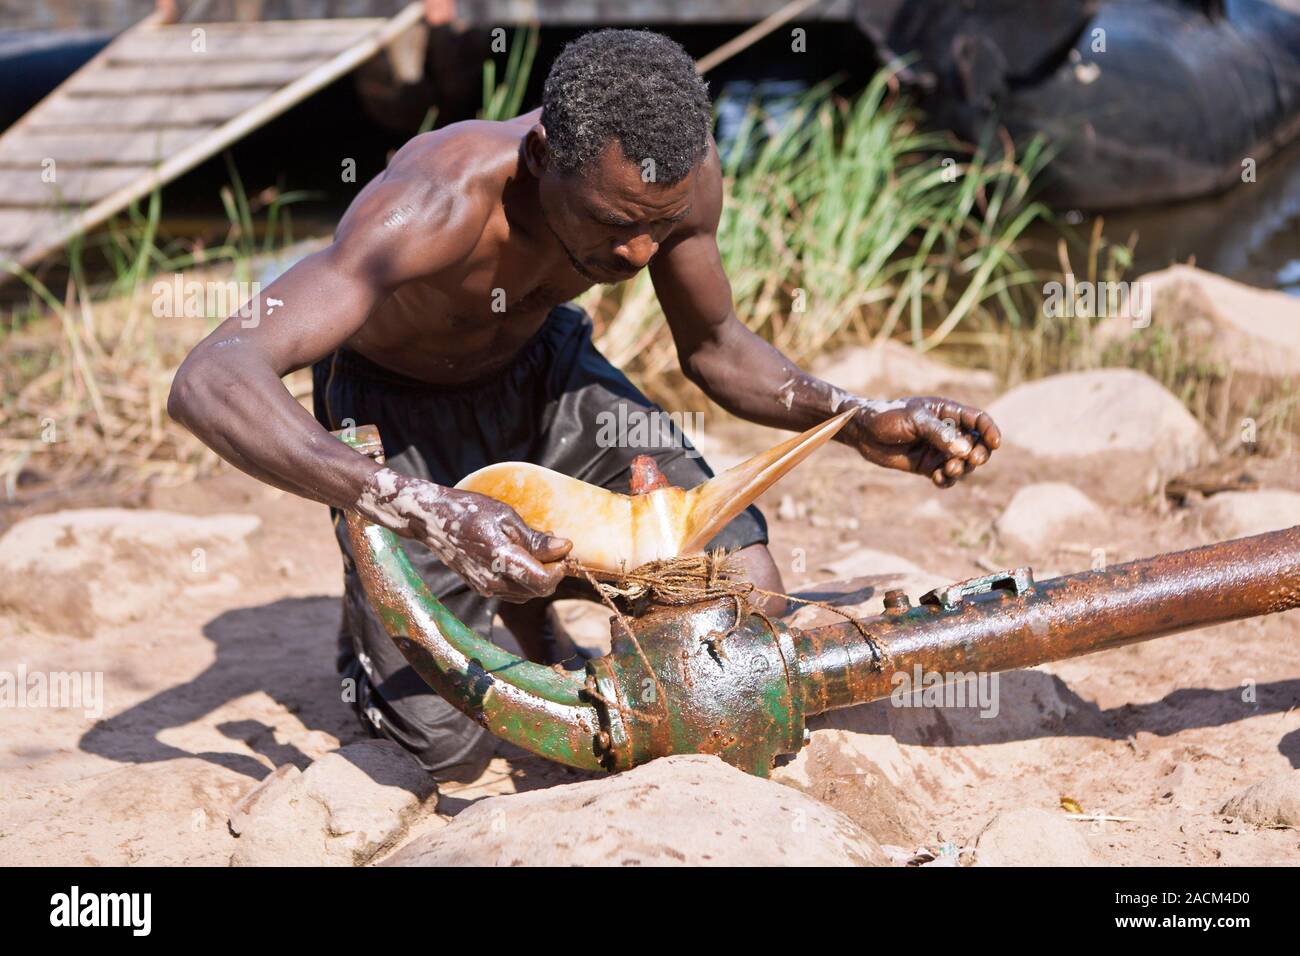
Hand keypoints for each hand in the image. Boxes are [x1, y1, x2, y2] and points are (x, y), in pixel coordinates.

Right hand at [356, 469, 571, 600]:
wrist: (432, 520)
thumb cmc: (470, 511)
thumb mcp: (506, 517)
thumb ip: (535, 539)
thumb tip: (564, 548)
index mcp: (500, 560)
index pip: (542, 582)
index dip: (559, 569)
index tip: (562, 549)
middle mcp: (492, 582)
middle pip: (538, 591)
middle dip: (551, 572)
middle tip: (550, 544)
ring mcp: (485, 588)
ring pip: (527, 594)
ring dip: (538, 576)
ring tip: (534, 548)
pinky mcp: (481, 588)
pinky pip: (513, 592)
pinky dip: (524, 579)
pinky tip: (520, 557)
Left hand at [845, 396, 1000, 486]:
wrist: (863, 432)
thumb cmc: (889, 417)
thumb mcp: (916, 420)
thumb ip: (940, 434)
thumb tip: (966, 450)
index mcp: (948, 412)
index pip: (979, 420)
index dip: (990, 431)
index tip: (995, 444)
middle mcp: (948, 432)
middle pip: (976, 445)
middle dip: (978, 454)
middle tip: (972, 460)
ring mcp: (938, 450)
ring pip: (963, 463)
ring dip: (962, 469)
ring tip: (949, 469)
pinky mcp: (927, 466)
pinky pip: (946, 476)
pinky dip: (947, 480)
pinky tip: (938, 478)